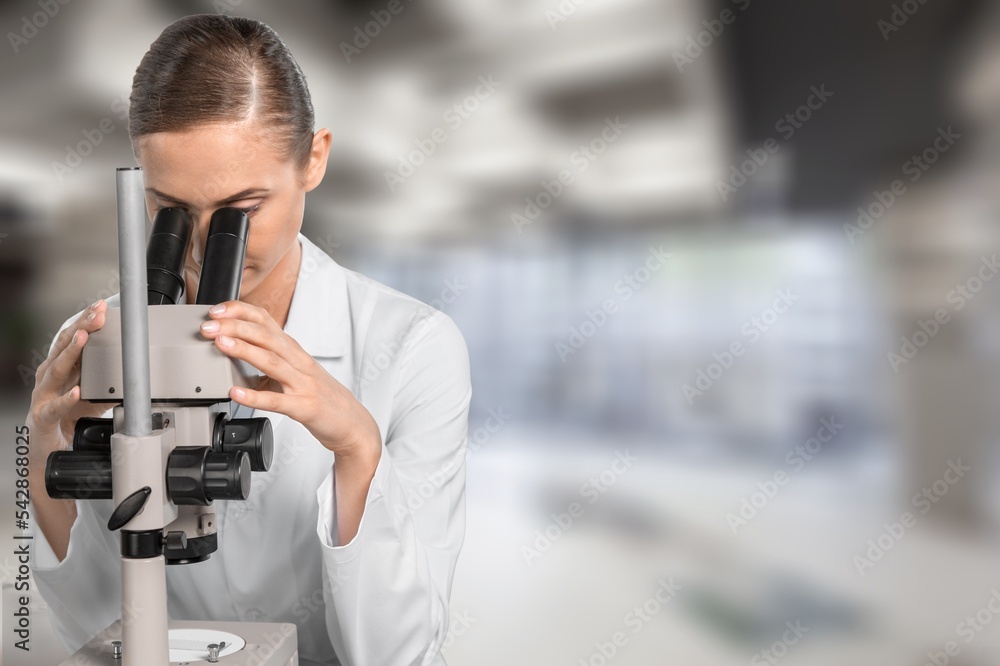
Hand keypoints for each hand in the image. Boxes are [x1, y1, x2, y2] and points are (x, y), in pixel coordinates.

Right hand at [27, 299, 112, 469]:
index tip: (101, 307)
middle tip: (97, 314)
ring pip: (56, 370)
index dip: (85, 322)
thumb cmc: (68, 415)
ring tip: (85, 338)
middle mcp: (49, 376)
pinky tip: (76, 391)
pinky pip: (54, 408)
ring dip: (72, 353)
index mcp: (60, 367)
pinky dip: (66, 399)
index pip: (72, 338)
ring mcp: (43, 396)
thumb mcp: (93, 392)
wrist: (48, 446)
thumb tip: (137, 369)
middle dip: (81, 328)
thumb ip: (109, 378)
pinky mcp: (43, 417)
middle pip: (64, 347)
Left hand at [199, 300, 380, 462]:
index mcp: (293, 351)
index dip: (241, 312)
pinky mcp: (305, 407)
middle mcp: (299, 362)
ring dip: (244, 350)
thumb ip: (269, 361)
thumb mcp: (294, 372)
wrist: (351, 423)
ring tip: (221, 344)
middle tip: (209, 326)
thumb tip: (235, 354)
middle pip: (266, 336)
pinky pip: (278, 401)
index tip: (217, 310)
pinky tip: (237, 393)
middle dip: (235, 327)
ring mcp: (303, 384)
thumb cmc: (321, 397)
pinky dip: (256, 396)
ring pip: (272, 361)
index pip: (266, 320)